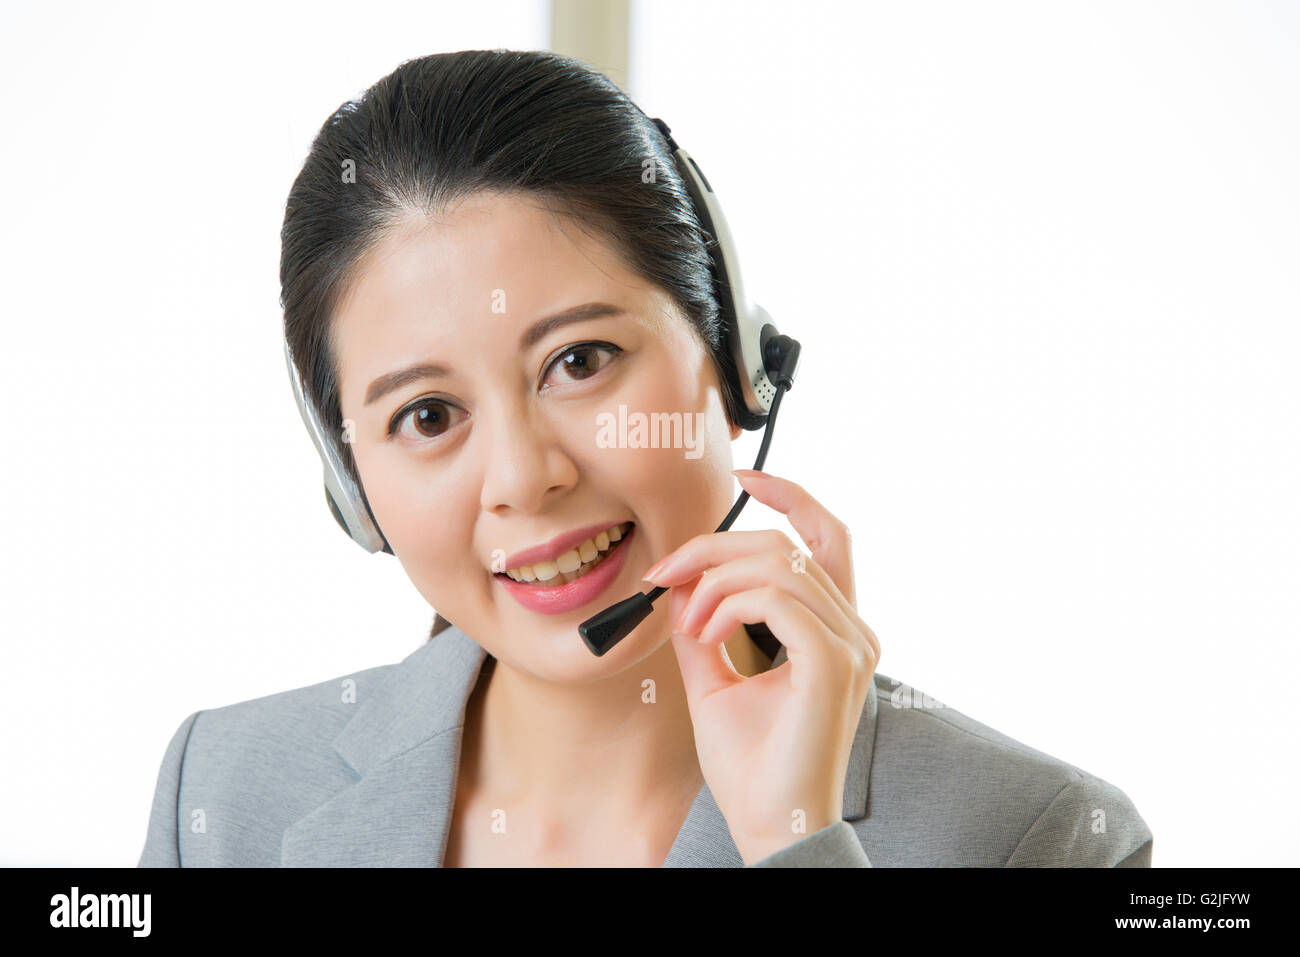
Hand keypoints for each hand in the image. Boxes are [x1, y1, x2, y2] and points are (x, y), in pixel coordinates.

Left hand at [641, 469, 880, 863]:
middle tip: (665, 575)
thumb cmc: (752, 765)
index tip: (747, 477)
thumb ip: (704, 626)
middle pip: (786, 542)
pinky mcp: (834, 664)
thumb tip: (677, 586)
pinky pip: (776, 599)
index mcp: (836, 628)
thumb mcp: (714, 679)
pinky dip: (729, 605)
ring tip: (687, 621)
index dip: (792, 496)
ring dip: (714, 581)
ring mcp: (850, 645)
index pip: (828, 537)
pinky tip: (705, 635)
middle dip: (714, 545)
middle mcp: (854, 630)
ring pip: (777, 563)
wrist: (771, 824)